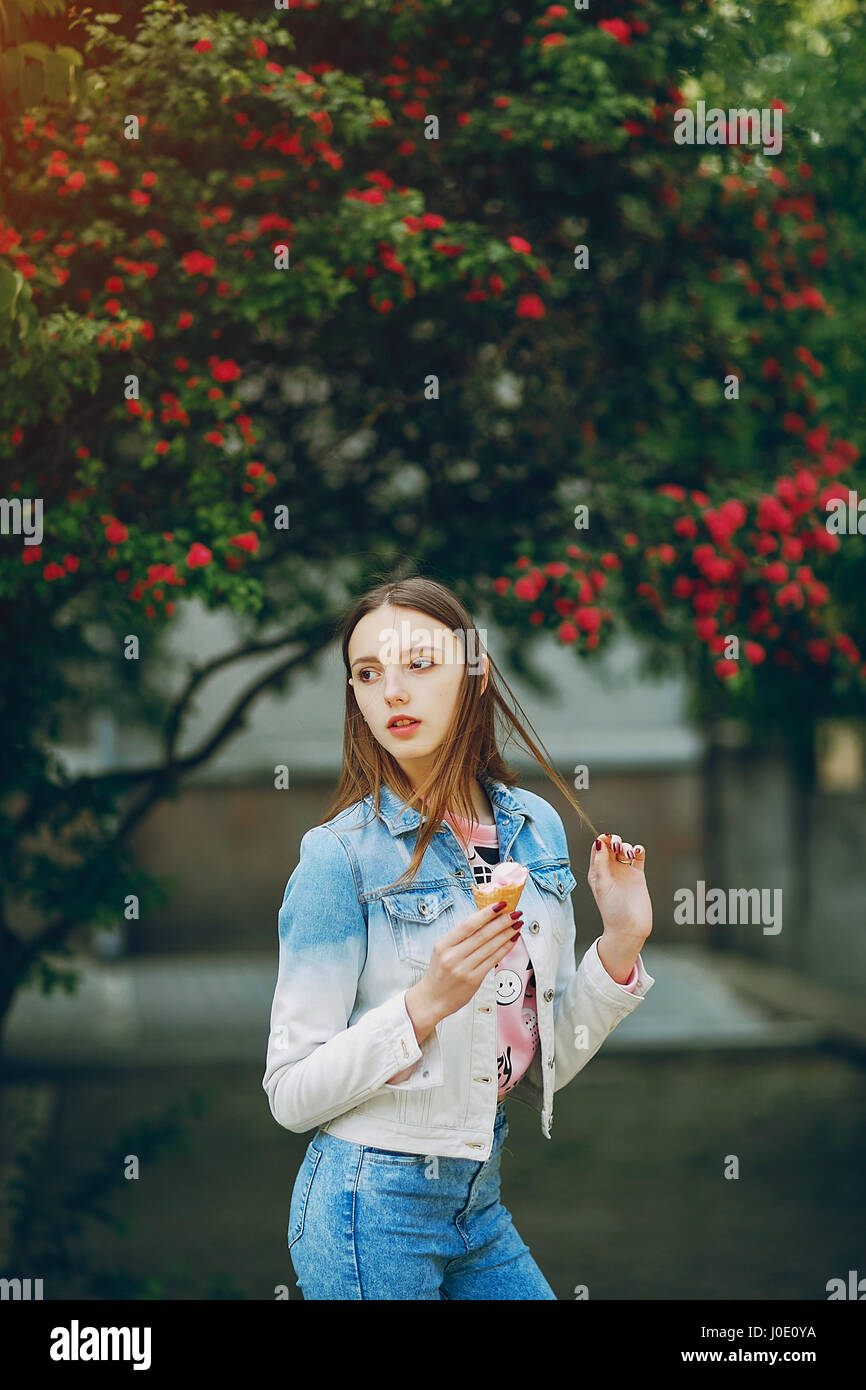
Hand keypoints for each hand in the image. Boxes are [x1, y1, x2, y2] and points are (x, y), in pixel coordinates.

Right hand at [414, 899, 523, 1024]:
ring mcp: (463, 969)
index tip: (500, 905)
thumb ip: (460, 938)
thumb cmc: (439, 973)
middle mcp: (452, 956)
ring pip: (490, 947)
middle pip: (482, 935)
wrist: (432, 999)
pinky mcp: (473, 980)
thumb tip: (486, 920)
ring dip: (506, 933)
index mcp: (443, 944)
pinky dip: (504, 948)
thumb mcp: (442, 951)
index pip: (468, 925)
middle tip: (515, 912)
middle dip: (502, 922)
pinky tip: (511, 940)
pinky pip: (492, 960)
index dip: (486, 913)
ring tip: (517, 924)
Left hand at [587, 832, 651, 941]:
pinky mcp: (638, 876)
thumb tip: (599, 842)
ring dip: (627, 846)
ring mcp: (624, 872)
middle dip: (615, 841)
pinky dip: (639, 850)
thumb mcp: (602, 885)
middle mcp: (610, 870)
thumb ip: (601, 863)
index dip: (602, 840)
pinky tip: (638, 852)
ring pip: (625, 849)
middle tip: (618, 847)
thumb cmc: (612, 910)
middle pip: (611, 846)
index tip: (607, 839)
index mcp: (597, 872)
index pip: (598, 848)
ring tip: (629, 855)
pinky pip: (639, 857)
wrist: (629, 928)